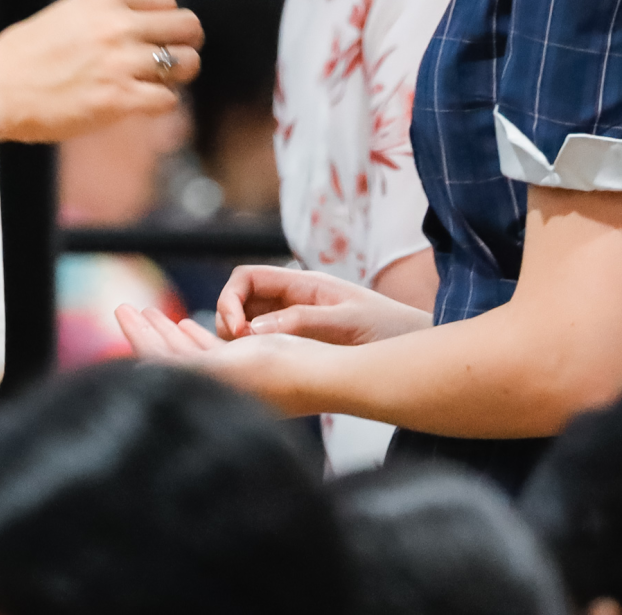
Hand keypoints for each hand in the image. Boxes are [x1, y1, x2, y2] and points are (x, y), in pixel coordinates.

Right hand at [0, 0, 202, 141]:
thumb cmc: (22, 57)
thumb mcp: (65, 15)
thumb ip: (104, 17)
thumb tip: (138, 29)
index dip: (167, 19)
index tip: (159, 33)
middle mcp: (117, 25)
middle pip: (187, 26)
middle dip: (186, 42)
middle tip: (176, 57)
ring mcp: (120, 63)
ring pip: (186, 63)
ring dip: (179, 75)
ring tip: (163, 82)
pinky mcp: (119, 100)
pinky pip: (168, 100)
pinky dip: (160, 104)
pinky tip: (143, 104)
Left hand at [115, 304, 327, 414]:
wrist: (324, 375)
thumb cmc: (275, 371)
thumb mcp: (221, 367)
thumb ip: (178, 369)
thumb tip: (138, 369)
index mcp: (204, 392)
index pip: (157, 362)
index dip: (136, 336)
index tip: (121, 309)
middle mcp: (213, 390)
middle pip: (167, 357)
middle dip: (146, 331)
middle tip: (125, 306)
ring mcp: (229, 380)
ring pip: (187, 353)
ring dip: (166, 330)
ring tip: (148, 311)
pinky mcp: (247, 371)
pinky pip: (210, 353)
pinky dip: (193, 338)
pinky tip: (183, 325)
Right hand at [216, 264, 431, 345]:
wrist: (423, 348)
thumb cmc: (392, 330)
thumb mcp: (346, 323)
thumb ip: (302, 322)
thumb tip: (253, 332)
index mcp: (303, 283)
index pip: (247, 278)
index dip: (230, 299)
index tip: (235, 331)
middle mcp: (294, 300)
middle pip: (242, 301)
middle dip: (229, 322)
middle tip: (238, 351)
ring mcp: (297, 323)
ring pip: (250, 325)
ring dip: (240, 341)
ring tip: (248, 364)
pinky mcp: (304, 347)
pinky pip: (267, 346)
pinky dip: (257, 355)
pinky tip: (264, 373)